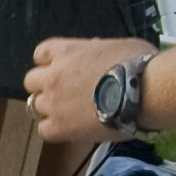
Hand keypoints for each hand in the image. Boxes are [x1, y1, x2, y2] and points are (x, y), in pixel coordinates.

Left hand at [27, 35, 154, 142]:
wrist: (145, 92)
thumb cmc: (138, 65)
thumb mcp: (116, 45)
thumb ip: (96, 51)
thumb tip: (94, 53)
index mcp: (67, 51)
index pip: (41, 53)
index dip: (50, 62)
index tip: (60, 68)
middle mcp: (54, 75)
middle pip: (31, 80)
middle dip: (45, 86)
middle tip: (63, 93)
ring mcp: (53, 102)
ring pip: (35, 105)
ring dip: (50, 108)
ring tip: (71, 113)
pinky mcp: (60, 126)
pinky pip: (44, 129)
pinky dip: (54, 129)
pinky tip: (71, 129)